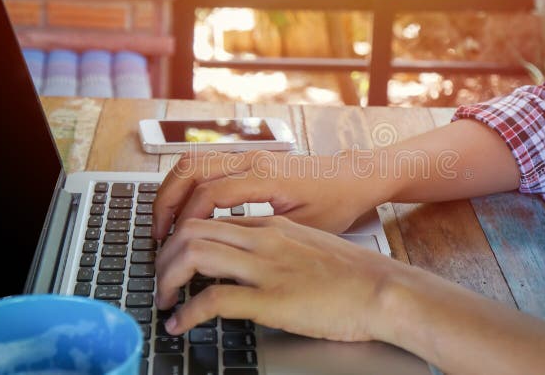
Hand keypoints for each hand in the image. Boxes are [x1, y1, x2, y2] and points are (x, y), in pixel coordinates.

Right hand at [152, 150, 394, 238]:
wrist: (354, 177)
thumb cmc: (336, 202)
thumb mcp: (304, 227)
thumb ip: (263, 238)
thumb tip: (225, 259)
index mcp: (264, 175)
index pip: (207, 194)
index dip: (185, 223)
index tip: (174, 248)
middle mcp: (251, 159)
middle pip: (189, 169)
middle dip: (166, 202)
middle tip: (157, 236)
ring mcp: (248, 156)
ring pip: (193, 162)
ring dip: (173, 192)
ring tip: (165, 225)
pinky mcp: (248, 160)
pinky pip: (205, 165)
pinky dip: (187, 186)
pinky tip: (186, 212)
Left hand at [154, 215, 410, 341]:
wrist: (384, 289)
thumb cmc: (354, 274)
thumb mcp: (311, 246)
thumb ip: (279, 247)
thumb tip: (251, 261)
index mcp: (273, 225)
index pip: (210, 218)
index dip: (181, 238)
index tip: (172, 260)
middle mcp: (263, 238)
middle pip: (192, 229)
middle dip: (164, 255)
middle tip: (160, 280)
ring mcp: (266, 266)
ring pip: (194, 254)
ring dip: (167, 278)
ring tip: (164, 300)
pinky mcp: (271, 299)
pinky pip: (213, 299)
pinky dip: (187, 313)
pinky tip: (180, 325)